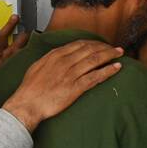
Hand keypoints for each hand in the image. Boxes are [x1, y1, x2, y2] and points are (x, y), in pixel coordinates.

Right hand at [2, 39, 123, 131]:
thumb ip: (49, 59)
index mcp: (55, 55)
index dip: (93, 43)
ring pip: (95, 60)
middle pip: (90, 49)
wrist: (27, 104)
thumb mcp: (36, 67)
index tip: (100, 44)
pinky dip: (108, 70)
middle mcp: (65, 62)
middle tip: (114, 48)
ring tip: (119, 54)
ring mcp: (71, 74)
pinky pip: (96, 76)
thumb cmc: (29, 89)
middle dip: (105, 47)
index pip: (79, 44)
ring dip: (110, 55)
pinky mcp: (76, 87)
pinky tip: (117, 67)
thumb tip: (57, 55)